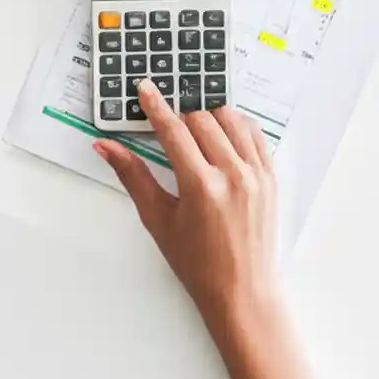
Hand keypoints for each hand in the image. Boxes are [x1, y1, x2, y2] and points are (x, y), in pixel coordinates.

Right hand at [94, 80, 277, 316]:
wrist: (242, 291)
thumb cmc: (197, 263)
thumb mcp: (158, 219)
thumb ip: (133, 176)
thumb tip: (106, 148)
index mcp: (201, 186)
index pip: (174, 131)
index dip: (156, 106)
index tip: (146, 88)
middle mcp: (233, 175)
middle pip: (202, 119)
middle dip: (181, 116)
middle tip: (167, 123)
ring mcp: (257, 175)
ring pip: (231, 120)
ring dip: (209, 117)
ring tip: (194, 129)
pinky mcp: (271, 178)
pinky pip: (255, 134)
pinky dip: (237, 126)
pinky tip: (223, 132)